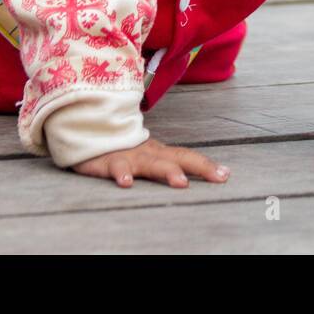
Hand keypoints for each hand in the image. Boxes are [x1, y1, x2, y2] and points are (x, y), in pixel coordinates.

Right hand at [72, 137, 229, 188]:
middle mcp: (149, 153)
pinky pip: (115, 168)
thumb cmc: (119, 149)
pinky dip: (121, 175)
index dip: (206, 165)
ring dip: (167, 172)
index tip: (226, 174)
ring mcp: (130, 156)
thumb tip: (188, 175)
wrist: (88, 130)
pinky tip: (126, 184)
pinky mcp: (108, 161)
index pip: (186, 156)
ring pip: (151, 164)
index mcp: (159, 152)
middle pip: (178, 158)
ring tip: (181, 183)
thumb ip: (163, 163)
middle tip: (218, 177)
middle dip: (199, 167)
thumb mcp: (144, 156)